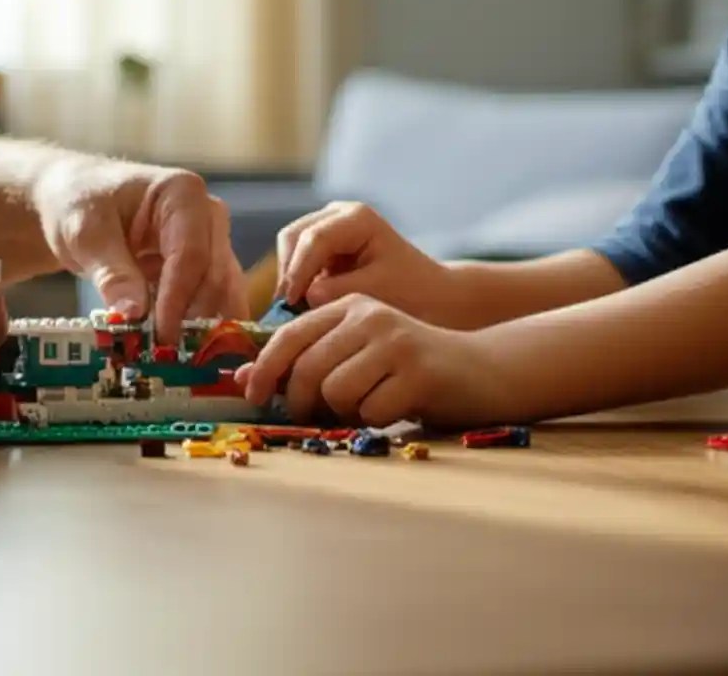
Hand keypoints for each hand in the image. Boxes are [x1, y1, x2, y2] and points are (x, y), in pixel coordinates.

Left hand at [33, 160, 245, 342]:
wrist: (73, 202)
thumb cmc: (79, 205)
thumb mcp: (85, 235)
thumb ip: (111, 273)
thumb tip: (133, 315)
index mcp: (182, 193)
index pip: (190, 253)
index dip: (179, 298)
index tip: (163, 337)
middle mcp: (208, 215)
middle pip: (215, 274)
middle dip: (196, 317)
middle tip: (172, 356)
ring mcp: (210, 241)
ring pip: (222, 291)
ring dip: (204, 326)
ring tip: (180, 358)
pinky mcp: (204, 267)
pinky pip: (212, 299)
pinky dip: (199, 325)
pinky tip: (183, 350)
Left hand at [234, 294, 501, 427]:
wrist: (484, 370)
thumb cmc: (411, 369)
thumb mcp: (358, 356)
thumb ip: (307, 362)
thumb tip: (242, 377)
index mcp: (350, 306)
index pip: (290, 335)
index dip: (264, 368)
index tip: (252, 395)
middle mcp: (370, 316)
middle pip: (308, 369)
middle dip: (304, 403)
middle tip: (316, 417)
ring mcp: (395, 342)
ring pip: (336, 392)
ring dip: (346, 413)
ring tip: (370, 405)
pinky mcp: (418, 371)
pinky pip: (371, 411)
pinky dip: (377, 420)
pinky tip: (398, 407)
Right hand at [277, 202, 460, 324]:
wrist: (431, 297)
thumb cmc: (412, 293)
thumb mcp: (377, 293)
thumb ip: (337, 292)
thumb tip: (303, 295)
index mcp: (357, 218)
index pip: (314, 240)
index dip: (298, 271)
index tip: (290, 304)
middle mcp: (338, 214)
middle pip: (293, 237)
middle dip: (288, 272)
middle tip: (286, 310)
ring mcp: (329, 227)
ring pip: (289, 247)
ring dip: (289, 276)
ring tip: (293, 310)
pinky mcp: (323, 247)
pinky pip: (296, 259)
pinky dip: (294, 281)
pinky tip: (299, 306)